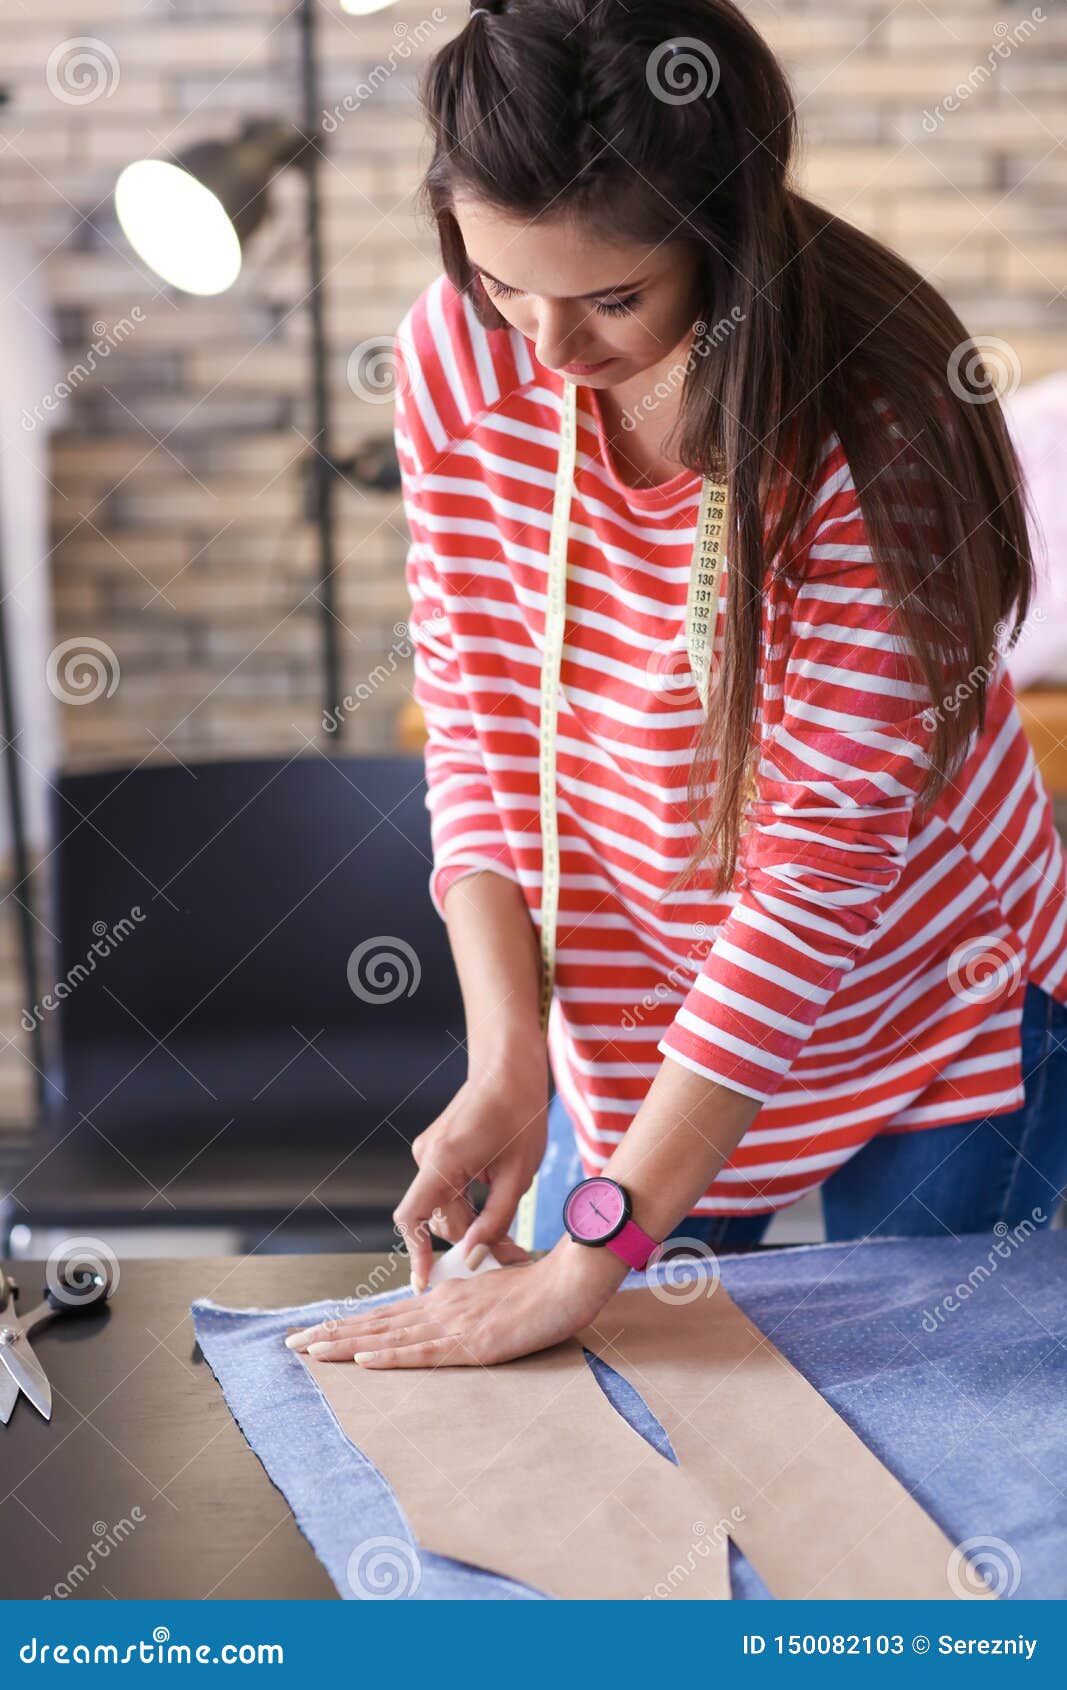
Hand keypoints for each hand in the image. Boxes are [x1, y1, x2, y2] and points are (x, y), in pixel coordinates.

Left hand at [284, 1237, 628, 1368]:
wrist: (569, 1281)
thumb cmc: (539, 1291)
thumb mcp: (493, 1299)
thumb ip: (467, 1310)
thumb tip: (447, 1322)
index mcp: (445, 1300)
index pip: (386, 1316)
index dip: (349, 1325)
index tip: (317, 1333)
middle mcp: (441, 1308)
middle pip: (375, 1324)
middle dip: (331, 1335)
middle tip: (291, 1343)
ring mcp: (454, 1324)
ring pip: (388, 1337)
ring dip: (345, 1346)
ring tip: (309, 1351)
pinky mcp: (472, 1343)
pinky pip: (424, 1353)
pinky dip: (390, 1357)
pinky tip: (364, 1360)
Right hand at [393, 1059, 547, 1291]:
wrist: (509, 1066)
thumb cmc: (519, 1114)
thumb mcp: (518, 1175)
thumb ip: (495, 1220)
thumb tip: (474, 1258)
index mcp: (442, 1161)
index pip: (412, 1219)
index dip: (417, 1254)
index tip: (425, 1284)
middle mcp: (426, 1156)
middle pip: (438, 1218)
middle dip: (470, 1241)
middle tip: (511, 1258)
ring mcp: (430, 1151)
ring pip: (446, 1205)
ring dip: (473, 1223)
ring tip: (513, 1239)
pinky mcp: (439, 1148)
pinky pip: (449, 1188)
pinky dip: (470, 1203)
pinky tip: (499, 1204)